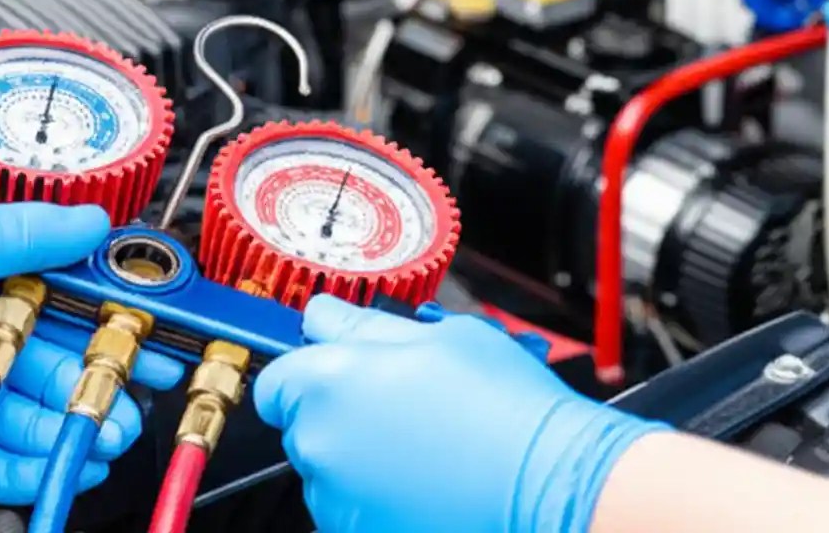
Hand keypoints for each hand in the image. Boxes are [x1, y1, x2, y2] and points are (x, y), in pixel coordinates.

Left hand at [0, 203, 184, 503]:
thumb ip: (38, 232)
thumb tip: (94, 222)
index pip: (73, 319)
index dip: (117, 333)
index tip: (158, 341)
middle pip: (61, 377)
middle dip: (104, 390)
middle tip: (137, 400)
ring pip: (35, 424)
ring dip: (77, 432)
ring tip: (110, 435)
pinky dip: (31, 471)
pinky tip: (64, 466)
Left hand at [254, 296, 668, 532]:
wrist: (553, 485)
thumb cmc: (506, 409)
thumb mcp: (442, 338)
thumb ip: (366, 327)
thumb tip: (324, 315)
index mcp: (328, 383)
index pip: (276, 383)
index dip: (305, 378)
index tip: (339, 380)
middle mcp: (319, 445)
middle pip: (306, 428)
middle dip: (343, 419)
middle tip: (405, 411)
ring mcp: (337, 501)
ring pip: (332, 475)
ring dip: (362, 465)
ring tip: (427, 452)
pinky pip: (355, 512)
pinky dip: (380, 504)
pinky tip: (430, 487)